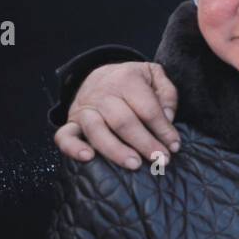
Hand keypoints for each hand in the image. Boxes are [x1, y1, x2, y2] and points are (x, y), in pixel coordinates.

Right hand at [55, 62, 179, 169]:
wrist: (100, 74)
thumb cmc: (133, 81)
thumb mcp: (154, 76)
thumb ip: (167, 93)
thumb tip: (168, 117)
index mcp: (126, 79)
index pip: (148, 109)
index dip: (163, 129)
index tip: (174, 146)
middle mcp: (102, 94)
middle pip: (124, 122)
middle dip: (145, 143)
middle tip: (161, 159)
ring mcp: (85, 108)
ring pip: (97, 130)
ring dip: (116, 150)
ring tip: (134, 164)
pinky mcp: (71, 121)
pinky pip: (64, 136)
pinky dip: (73, 148)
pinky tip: (88, 158)